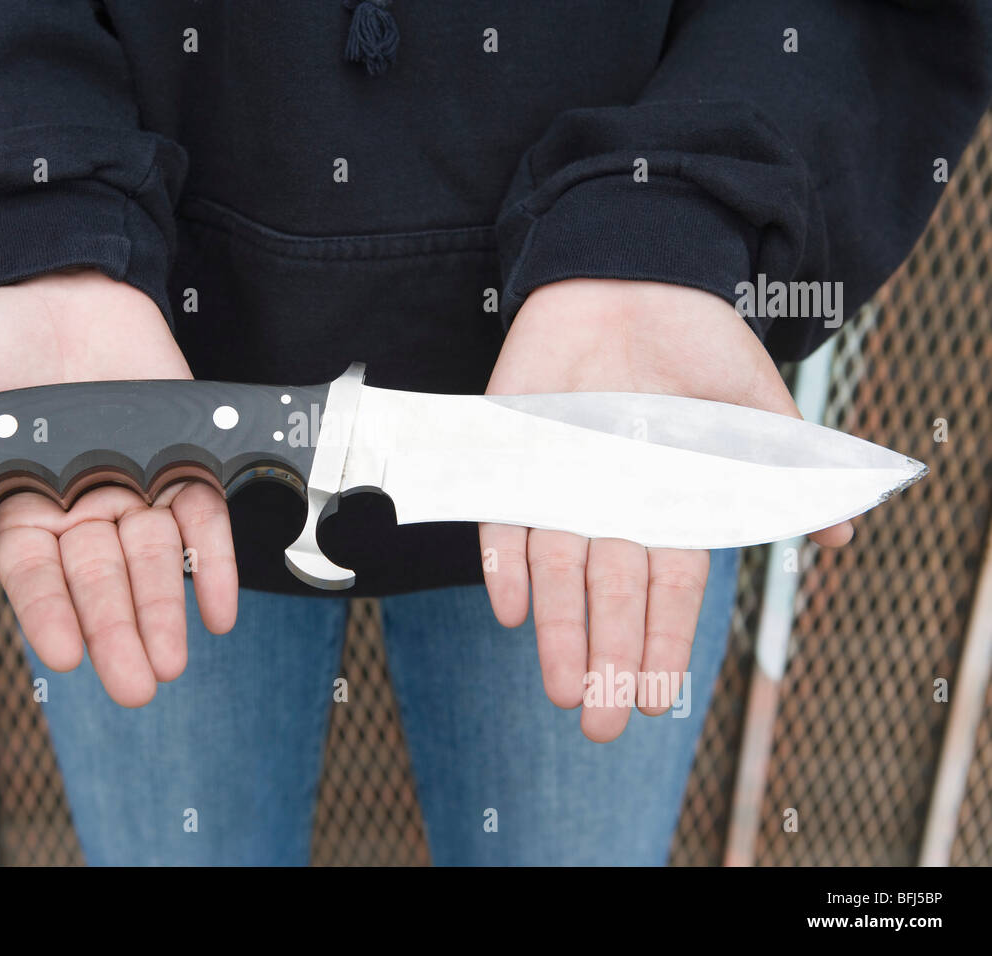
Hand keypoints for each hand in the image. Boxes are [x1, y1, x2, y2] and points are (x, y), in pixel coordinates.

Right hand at [0, 269, 236, 705]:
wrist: (57, 286)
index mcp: (18, 505)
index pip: (34, 572)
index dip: (49, 612)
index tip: (64, 656)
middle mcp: (77, 507)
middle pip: (101, 579)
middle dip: (117, 631)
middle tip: (135, 685)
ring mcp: (132, 484)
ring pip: (153, 558)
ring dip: (164, 610)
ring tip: (172, 662)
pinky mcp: (181, 455)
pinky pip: (202, 516)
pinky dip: (214, 561)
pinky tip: (220, 611)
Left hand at [482, 279, 851, 741]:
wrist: (623, 274)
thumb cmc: (693, 340)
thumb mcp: (753, 400)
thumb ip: (786, 464)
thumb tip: (837, 535)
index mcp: (669, 503)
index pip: (668, 590)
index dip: (661, 645)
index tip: (655, 701)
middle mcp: (612, 506)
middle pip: (610, 596)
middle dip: (606, 659)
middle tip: (599, 726)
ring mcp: (560, 483)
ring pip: (555, 572)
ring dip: (555, 630)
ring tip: (558, 688)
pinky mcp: (513, 455)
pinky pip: (502, 518)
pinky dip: (504, 560)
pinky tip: (508, 609)